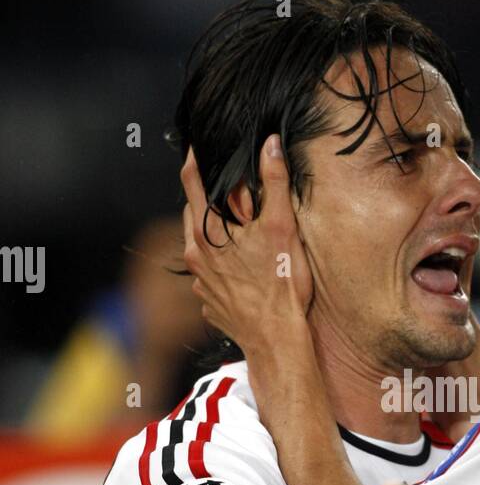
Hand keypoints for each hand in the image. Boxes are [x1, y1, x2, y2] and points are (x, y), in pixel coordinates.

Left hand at [181, 135, 313, 349]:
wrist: (276, 340)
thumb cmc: (280, 285)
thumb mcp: (283, 227)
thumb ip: (275, 182)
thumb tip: (270, 145)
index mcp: (209, 229)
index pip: (192, 180)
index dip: (195, 157)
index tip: (198, 144)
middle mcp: (196, 253)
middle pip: (193, 212)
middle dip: (208, 198)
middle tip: (231, 193)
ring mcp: (200, 280)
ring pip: (199, 244)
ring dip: (214, 233)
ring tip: (240, 232)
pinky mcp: (209, 300)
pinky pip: (209, 274)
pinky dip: (221, 264)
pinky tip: (244, 269)